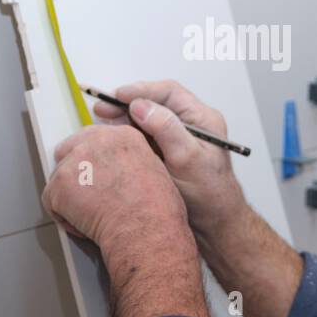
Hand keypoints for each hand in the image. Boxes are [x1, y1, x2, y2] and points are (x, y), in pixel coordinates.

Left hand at [41, 123, 188, 253]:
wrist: (145, 228)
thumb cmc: (157, 210)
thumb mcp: (154, 170)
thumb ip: (130, 161)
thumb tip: (120, 171)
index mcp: (122, 136)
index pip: (93, 139)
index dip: (92, 162)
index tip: (97, 177)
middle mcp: (96, 140)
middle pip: (68, 151)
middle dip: (74, 173)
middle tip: (88, 196)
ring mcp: (75, 161)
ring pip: (59, 178)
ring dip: (70, 197)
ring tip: (91, 214)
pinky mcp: (59, 183)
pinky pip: (51, 201)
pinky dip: (63, 217)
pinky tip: (83, 224)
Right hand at [93, 80, 248, 240]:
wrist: (215, 225)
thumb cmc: (210, 195)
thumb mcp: (188, 159)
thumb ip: (167, 130)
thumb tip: (141, 106)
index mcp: (202, 119)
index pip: (169, 93)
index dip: (142, 91)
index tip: (118, 96)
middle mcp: (190, 125)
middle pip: (155, 103)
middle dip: (127, 104)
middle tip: (102, 109)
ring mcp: (177, 139)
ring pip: (146, 119)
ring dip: (124, 119)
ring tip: (102, 122)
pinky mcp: (166, 153)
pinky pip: (144, 136)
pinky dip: (127, 135)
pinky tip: (112, 139)